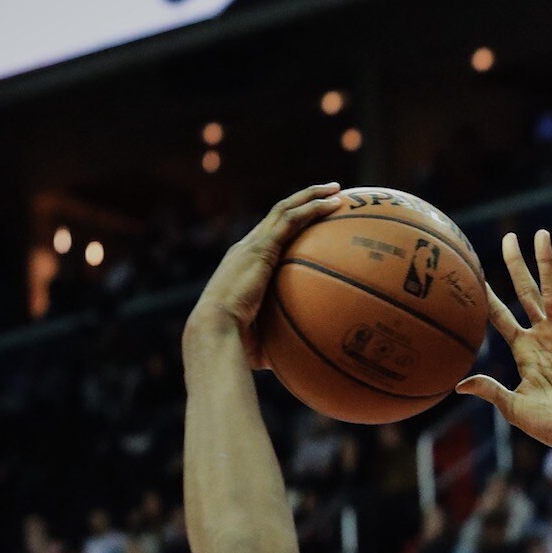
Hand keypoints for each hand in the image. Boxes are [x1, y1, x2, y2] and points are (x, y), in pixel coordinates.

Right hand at [186, 182, 344, 366]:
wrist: (215, 331)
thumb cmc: (233, 344)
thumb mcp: (260, 341)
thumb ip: (277, 342)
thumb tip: (295, 362)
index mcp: (243, 266)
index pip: (268, 238)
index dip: (289, 226)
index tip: (309, 222)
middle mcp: (246, 248)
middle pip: (278, 215)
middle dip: (303, 201)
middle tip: (328, 195)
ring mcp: (253, 244)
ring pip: (285, 208)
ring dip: (311, 196)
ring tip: (337, 190)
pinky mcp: (262, 246)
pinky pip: (291, 219)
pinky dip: (313, 207)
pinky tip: (335, 203)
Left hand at [457, 229, 551, 463]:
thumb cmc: (550, 425)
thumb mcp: (513, 407)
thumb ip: (490, 390)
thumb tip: (458, 384)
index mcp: (524, 350)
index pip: (501, 317)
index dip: (487, 297)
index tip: (473, 274)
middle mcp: (543, 336)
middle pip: (527, 292)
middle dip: (518, 265)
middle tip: (509, 237)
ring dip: (547, 264)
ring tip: (541, 235)